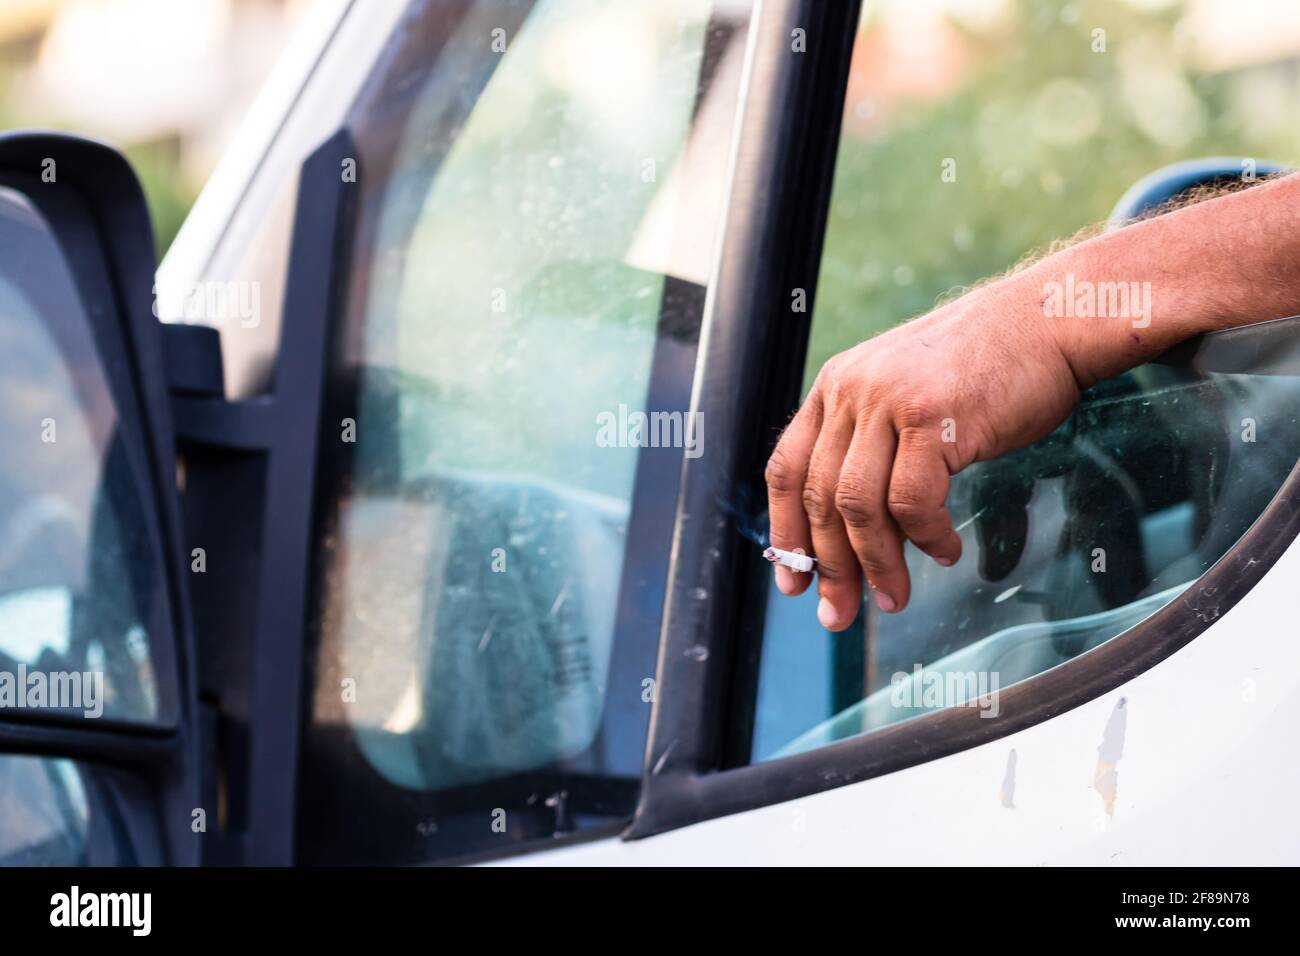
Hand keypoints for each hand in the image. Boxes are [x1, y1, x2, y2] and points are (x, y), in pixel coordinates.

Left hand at [765, 276, 1080, 629]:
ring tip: (894, 596)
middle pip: (820, 497)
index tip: (792, 581)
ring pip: (859, 506)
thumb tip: (855, 532)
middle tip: (839, 614)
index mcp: (836, 386)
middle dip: (829, 567)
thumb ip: (873, 447)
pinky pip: (913, 501)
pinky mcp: (931, 416)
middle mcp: (852, 390)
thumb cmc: (987, 369)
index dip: (785, 531)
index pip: (787, 469)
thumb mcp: (906, 396)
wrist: (1049, 320)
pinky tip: (944, 550)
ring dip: (876, 564)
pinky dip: (926, 537)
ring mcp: (889, 400)